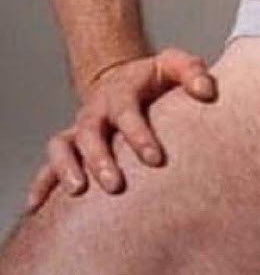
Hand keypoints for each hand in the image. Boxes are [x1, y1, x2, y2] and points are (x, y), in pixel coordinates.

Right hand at [25, 47, 217, 211]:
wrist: (123, 81)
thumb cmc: (154, 79)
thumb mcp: (174, 66)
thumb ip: (193, 73)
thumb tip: (207, 91)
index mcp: (121, 93)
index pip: (127, 113)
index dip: (139, 136)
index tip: (155, 159)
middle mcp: (95, 112)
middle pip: (89, 133)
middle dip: (100, 159)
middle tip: (115, 185)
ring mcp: (79, 130)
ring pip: (62, 147)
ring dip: (66, 169)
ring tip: (78, 192)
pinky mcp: (69, 147)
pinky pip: (48, 165)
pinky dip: (41, 184)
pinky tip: (36, 208)